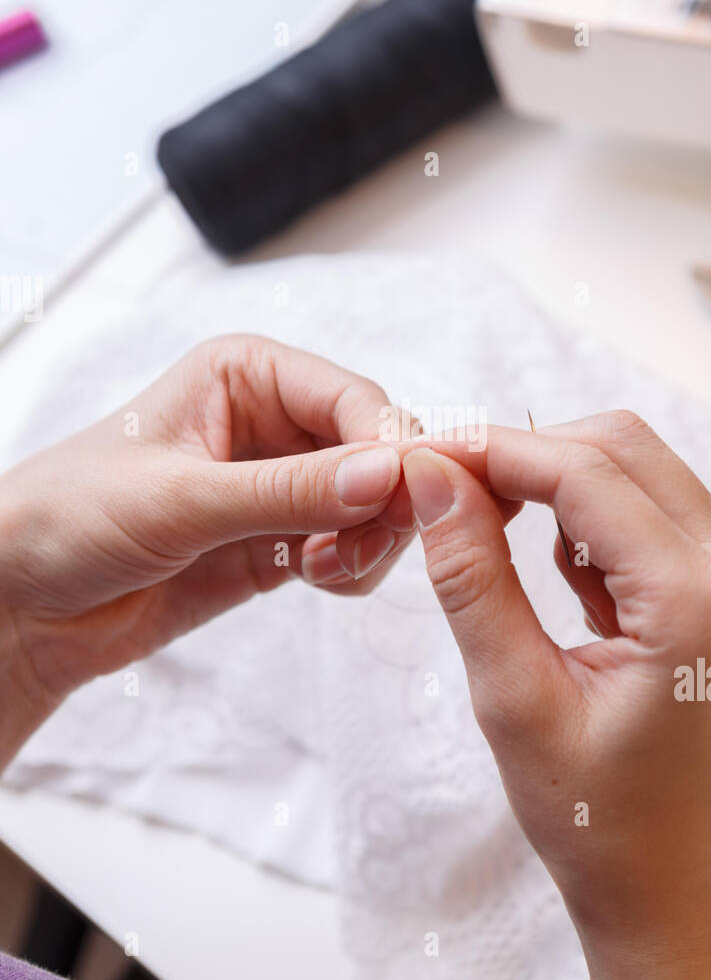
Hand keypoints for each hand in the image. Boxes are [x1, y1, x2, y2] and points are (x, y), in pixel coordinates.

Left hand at [0, 337, 412, 752]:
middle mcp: (273, 422)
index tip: (403, 500)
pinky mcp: (280, 543)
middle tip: (354, 549)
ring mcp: (280, 485)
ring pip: (375, 505)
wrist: (22, 603)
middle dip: (383, 502)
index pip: (354, 400)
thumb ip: (289, 492)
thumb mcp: (180, 500)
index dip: (390, 448)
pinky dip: (351, 568)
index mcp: (247, 375)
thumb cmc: (68, 518)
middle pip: (379, 452)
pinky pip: (351, 548)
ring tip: (321, 569)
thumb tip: (389, 475)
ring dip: (370, 541)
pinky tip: (311, 579)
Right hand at [402, 411, 710, 979]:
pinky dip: (595, 526)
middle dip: (525, 457)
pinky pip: (657, 513)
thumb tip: (432, 477)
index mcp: (697, 603)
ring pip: (640, 470)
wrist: (674, 893)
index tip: (422, 457)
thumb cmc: (601, 824)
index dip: (491, 451)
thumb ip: (471, 575)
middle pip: (620, 448)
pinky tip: (570, 596)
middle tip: (448, 493)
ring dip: (560, 490)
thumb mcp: (513, 699)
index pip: (583, 471)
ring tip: (507, 562)